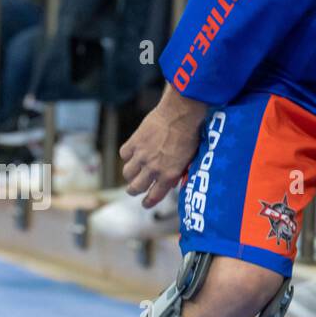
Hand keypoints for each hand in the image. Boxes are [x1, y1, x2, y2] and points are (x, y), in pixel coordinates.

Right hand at [121, 86, 207, 208]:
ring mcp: (142, 156)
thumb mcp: (190, 157)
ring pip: (127, 174)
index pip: (154, 196)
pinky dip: (127, 155)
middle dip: (135, 190)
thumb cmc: (191, 133)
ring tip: (134, 172)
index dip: (148, 202)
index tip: (145, 204)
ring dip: (130, 175)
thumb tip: (173, 181)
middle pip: (135, 188)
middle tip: (135, 188)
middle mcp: (153, 168)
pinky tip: (133, 152)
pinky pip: (124, 155)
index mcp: (169, 174)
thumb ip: (179, 171)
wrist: (181, 112)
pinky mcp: (134, 142)